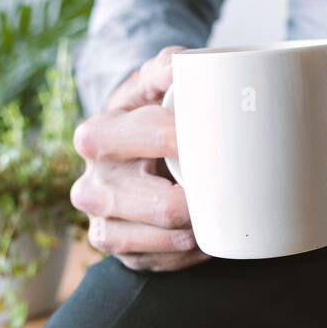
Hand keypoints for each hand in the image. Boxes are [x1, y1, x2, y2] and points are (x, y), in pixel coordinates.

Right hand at [69, 46, 208, 271]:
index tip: (228, 135)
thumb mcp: (153, 80)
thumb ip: (170, 65)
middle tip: (235, 182)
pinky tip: (208, 232)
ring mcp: (103, 225)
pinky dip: (194, 250)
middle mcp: (91, 186)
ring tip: (226, 208)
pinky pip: (167, 262)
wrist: (127, 145)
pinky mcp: (121, 254)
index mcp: (96, 136)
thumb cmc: (149, 108)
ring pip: (168, 239)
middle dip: (206, 197)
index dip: (199, 136)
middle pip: (164, 205)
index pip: (156, 136)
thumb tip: (187, 67)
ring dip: (204, 227)